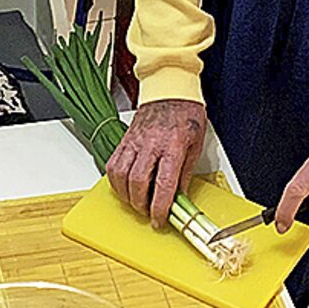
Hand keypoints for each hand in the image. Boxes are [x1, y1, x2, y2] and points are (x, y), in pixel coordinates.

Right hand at [106, 99, 207, 229]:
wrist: (169, 88)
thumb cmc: (186, 112)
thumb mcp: (196, 143)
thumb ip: (185, 172)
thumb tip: (179, 197)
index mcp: (173, 146)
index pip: (163, 184)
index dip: (159, 207)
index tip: (160, 219)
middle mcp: (151, 144)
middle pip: (137, 183)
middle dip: (141, 205)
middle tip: (149, 212)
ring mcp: (134, 142)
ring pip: (120, 176)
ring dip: (126, 195)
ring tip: (136, 202)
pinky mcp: (124, 140)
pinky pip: (112, 164)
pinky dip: (115, 181)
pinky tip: (124, 186)